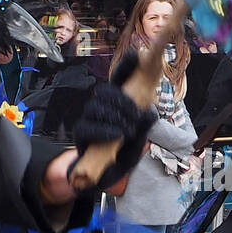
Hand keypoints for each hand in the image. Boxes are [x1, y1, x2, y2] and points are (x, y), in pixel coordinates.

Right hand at [71, 52, 156, 190]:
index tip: (137, 54)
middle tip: (137, 114)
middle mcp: (102, 107)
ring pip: (97, 105)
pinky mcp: (81, 134)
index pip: (120, 79)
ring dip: (116, 115)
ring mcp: (90, 119)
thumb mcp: (138, 143)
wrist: (101, 178)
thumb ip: (143, 129)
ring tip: (129, 130)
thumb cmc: (120, 154)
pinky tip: (118, 134)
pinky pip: (89, 126)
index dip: (127, 65)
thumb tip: (150, 113)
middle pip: (106, 90)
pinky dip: (105, 129)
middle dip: (123, 99)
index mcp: (118, 104)